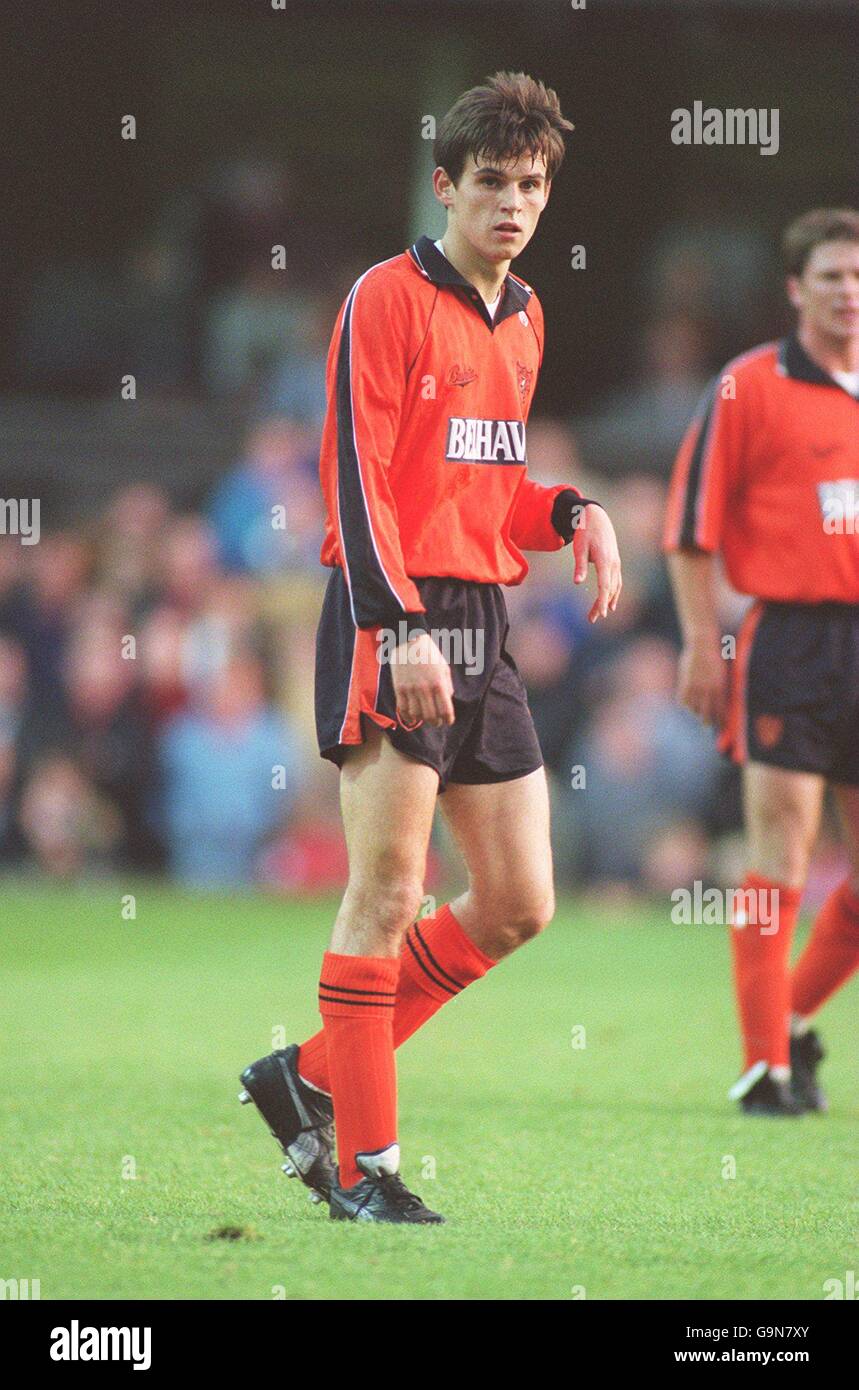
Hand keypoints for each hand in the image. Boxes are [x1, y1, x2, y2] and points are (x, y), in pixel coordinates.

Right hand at [390, 631, 454, 727]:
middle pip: (431, 716)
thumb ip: (447, 685)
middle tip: (436, 721)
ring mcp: (411, 689)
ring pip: (417, 715)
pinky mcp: (399, 688)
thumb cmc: (429, 653)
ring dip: (422, 719)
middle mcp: (425, 689)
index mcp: (439, 683)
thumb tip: (446, 701)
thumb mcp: (444, 667)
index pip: (446, 710)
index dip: (448, 720)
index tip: (448, 721)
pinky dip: (408, 717)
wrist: (409, 640)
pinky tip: (412, 717)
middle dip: (435, 722)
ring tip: (424, 717)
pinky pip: (402, 709)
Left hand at [572, 505, 621, 621]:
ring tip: (600, 614)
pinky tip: (610, 602)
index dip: (601, 601)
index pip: (604, 586)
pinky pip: (616, 581)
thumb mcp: (579, 547)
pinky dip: (613, 593)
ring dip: (608, 601)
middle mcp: (613, 563)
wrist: (596, 517)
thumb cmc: (586, 532)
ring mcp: (616, 563)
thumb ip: (579, 566)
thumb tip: (577, 582)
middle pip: (609, 590)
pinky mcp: (615, 562)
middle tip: (592, 619)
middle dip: (601, 605)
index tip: (598, 614)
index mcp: (604, 560)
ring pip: (615, 586)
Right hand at [677, 638, 728, 727]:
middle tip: (707, 727)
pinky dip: (685, 703)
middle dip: (708, 722)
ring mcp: (695, 686)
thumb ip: (720, 688)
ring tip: (697, 714)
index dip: (721, 720)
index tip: (722, 727)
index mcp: (719, 687)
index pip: (720, 710)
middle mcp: (707, 689)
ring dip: (696, 712)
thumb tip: (721, 702)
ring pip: (694, 707)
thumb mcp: (722, 673)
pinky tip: (687, 705)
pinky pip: (683, 699)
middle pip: (707, 712)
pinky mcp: (685, 682)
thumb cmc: (715, 657)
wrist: (702, 644)